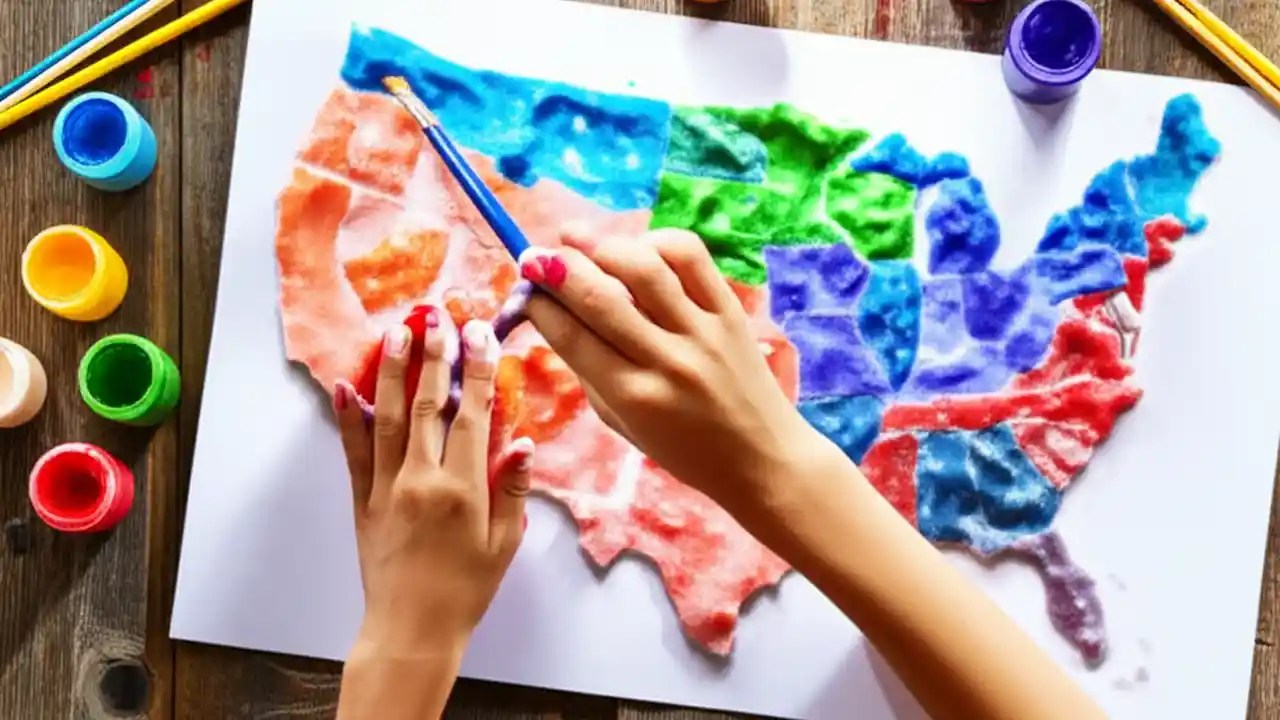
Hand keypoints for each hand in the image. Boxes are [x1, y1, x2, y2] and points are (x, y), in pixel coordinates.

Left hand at [331, 311, 532, 662]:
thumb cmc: (466, 590)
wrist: (412, 630)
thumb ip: (511, 489)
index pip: (473, 415)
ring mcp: (385, 487)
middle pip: (427, 404)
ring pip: (386, 417)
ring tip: (396, 332)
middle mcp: (420, 479)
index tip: (481, 334)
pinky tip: (343, 386)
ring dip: (391, 371)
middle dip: (434, 355)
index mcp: (462, 489)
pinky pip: (353, 451)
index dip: (478, 370)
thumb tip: (524, 441)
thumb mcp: (504, 543)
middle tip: (438, 316)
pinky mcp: (361, 500)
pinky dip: (347, 417)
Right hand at [519, 225, 820, 512]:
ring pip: (644, 267)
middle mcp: (667, 360)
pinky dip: (657, 242)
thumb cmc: (685, 451)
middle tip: (534, 257)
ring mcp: (703, 331)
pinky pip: (691, 258)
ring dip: (600, 245)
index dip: (539, 306)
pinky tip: (637, 249)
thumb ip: (589, 373)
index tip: (523, 290)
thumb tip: (555, 316)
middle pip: (599, 297)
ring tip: (573, 236)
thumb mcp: (622, 425)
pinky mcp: (731, 311)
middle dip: (557, 269)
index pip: (572, 336)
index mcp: (634, 397)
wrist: (763, 458)